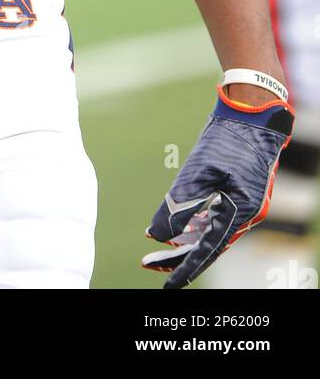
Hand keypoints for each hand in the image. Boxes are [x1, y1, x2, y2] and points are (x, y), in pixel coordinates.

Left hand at [141, 88, 293, 287]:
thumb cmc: (227, 139)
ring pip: (210, 233)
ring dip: (184, 240)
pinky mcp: (238, 194)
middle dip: (178, 256)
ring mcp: (243, 205)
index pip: (208, 251)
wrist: (252, 114)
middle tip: (147, 262)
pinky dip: (195, 224)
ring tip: (155, 247)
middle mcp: (244, 215)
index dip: (184, 268)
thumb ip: (179, 205)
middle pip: (208, 245)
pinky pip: (215, 219)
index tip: (165, 284)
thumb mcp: (199, 171)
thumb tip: (157, 235)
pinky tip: (177, 228)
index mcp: (239, 212)